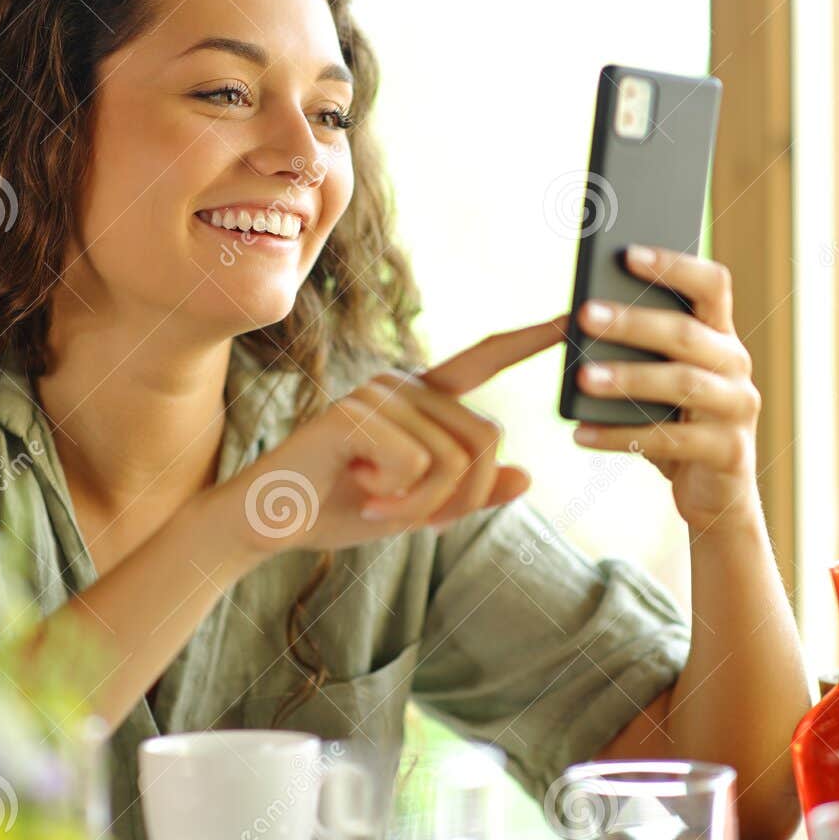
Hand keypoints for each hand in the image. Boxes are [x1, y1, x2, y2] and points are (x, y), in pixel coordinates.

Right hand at [218, 316, 566, 554]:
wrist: (267, 520)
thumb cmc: (339, 508)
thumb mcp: (416, 508)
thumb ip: (468, 493)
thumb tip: (528, 477)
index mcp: (421, 399)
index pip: (482, 360)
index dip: (527, 339)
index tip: (571, 319)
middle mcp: (403, 384)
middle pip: (486, 440)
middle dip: (461, 499)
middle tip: (410, 517)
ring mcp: (377, 393)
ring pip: (454, 462)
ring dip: (422, 506)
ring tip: (376, 505)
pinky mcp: (353, 414)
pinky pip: (416, 464)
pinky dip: (396, 499)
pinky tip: (358, 493)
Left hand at [569, 244, 762, 531]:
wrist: (714, 494)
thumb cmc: (674, 423)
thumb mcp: (659, 380)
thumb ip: (637, 348)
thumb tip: (579, 316)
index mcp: (721, 336)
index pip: (712, 285)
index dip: (674, 266)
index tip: (627, 253)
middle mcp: (737, 365)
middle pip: (687, 333)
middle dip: (633, 322)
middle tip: (584, 315)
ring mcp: (738, 409)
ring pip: (681, 384)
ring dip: (627, 378)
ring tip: (581, 377)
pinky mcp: (730, 452)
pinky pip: (670, 441)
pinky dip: (620, 436)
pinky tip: (580, 433)